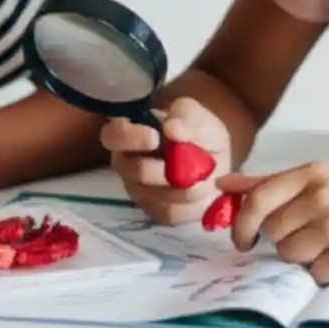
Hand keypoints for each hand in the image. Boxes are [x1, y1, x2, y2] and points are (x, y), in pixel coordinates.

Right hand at [101, 97, 230, 224]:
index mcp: (127, 133)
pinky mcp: (154, 211)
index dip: (130, 138)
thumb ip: (185, 116)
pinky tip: (202, 190)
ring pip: (156, 195)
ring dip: (187, 185)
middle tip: (193, 162)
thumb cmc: (196, 130)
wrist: (215, 158)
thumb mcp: (195, 115)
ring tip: (203, 173)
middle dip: (168, 168)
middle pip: (135, 171)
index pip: (112, 136)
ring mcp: (137, 190)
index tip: (155, 137)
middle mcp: (125, 164)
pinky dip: (192, 203)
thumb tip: (172, 128)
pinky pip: (170, 212)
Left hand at [220, 162, 328, 284]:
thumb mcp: (321, 184)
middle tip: (312, 237)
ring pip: (288, 254)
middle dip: (284, 239)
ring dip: (304, 258)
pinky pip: (312, 274)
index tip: (243, 239)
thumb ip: (270, 184)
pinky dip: (324, 273)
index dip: (242, 223)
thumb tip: (223, 183)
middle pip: (272, 230)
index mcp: (314, 174)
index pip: (259, 198)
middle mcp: (324, 197)